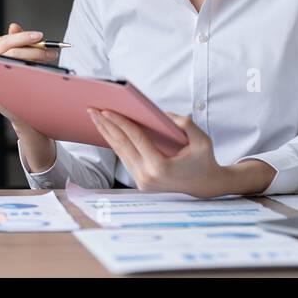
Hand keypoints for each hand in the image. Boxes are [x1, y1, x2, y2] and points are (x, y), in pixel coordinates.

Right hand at [0, 22, 58, 170]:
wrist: (27, 119)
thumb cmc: (21, 86)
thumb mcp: (18, 62)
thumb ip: (16, 44)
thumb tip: (14, 26)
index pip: (2, 44)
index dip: (22, 37)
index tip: (40, 36)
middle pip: (9, 55)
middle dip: (34, 51)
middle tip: (50, 52)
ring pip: (15, 68)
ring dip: (36, 62)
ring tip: (51, 61)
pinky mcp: (0, 103)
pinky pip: (17, 85)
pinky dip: (33, 78)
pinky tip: (46, 76)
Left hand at [87, 108, 274, 197]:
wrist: (206, 187)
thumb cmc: (204, 161)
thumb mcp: (202, 140)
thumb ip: (185, 124)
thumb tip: (162, 115)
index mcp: (160, 167)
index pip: (135, 139)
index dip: (120, 123)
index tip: (106, 110)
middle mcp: (147, 177)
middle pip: (121, 146)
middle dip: (105, 126)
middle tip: (91, 110)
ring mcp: (142, 182)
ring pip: (120, 153)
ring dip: (107, 135)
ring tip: (95, 119)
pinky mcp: (141, 183)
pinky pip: (125, 159)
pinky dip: (116, 144)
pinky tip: (108, 132)